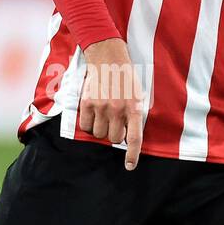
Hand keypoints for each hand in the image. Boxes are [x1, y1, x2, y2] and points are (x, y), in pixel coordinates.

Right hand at [79, 38, 143, 168]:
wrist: (108, 58)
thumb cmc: (125, 78)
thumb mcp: (137, 96)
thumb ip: (133, 115)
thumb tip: (127, 138)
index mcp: (134, 108)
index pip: (135, 138)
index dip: (132, 155)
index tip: (129, 166)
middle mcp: (118, 109)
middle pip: (114, 139)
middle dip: (114, 134)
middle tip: (114, 122)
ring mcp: (101, 107)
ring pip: (98, 134)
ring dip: (100, 129)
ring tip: (103, 114)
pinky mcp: (87, 103)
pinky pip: (85, 126)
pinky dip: (88, 124)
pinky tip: (93, 113)